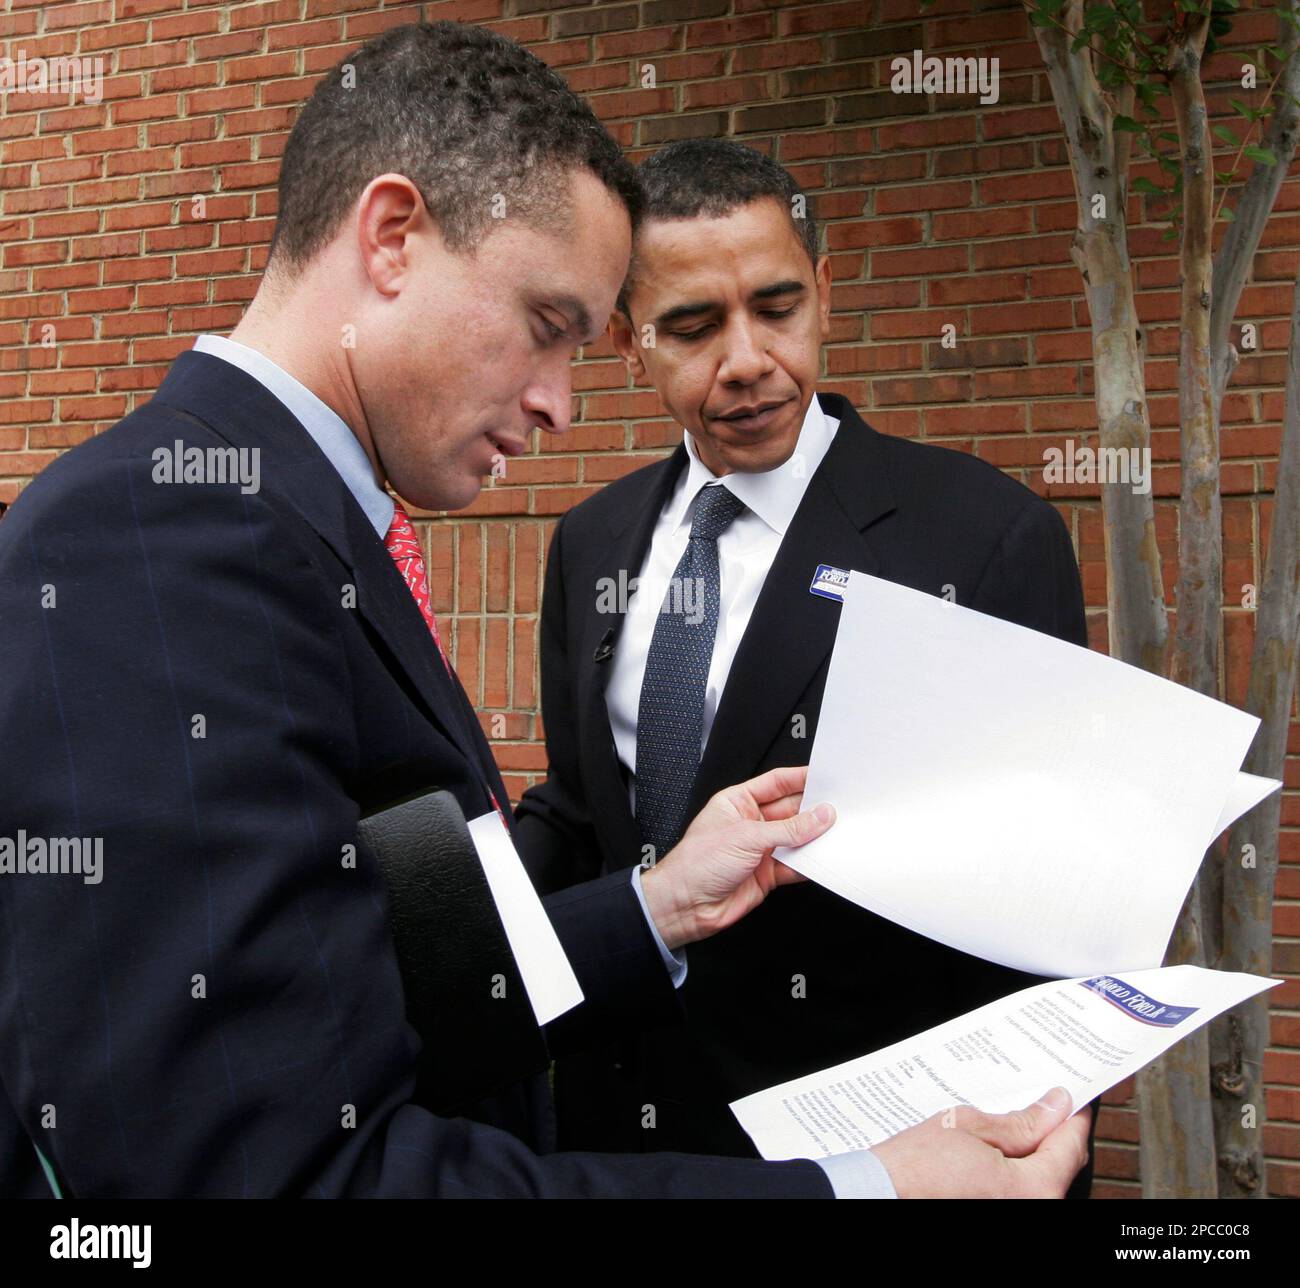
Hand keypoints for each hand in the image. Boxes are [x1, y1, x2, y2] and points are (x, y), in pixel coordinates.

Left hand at [639, 764, 833, 949]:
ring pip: (796, 839)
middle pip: (790, 811)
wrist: (686, 905)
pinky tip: (824, 859)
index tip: (826, 776)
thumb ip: (788, 829)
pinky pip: (796, 865)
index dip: (800, 779)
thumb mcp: (746, 837)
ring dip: (815, 838)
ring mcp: (760, 849)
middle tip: (840, 808)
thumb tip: (819, 817)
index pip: (775, 784)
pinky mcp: (768, 874)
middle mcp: (751, 823)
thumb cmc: (697, 863)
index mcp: (738, 802)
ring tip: (838, 832)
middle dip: (814, 810)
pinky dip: (810, 863)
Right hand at [870, 1087, 1090, 1197]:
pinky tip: (1003, 1152)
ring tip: (1016, 1124)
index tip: (1072, 1095)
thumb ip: (1021, 1121)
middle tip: (1043, 1102)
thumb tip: (1054, 1106)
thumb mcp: (970, 1127)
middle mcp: (1036, 1210)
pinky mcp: (1003, 1215)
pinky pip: (1025, 1193)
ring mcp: (1021, 1215)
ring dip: (1036, 1153)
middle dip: (1054, 1133)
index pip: (1070, 1145)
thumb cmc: (917, 1167)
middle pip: (1061, 1165)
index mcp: (1035, 1190)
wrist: (883, 1193)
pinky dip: (1020, 1172)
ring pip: (1043, 1180)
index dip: (1072, 1114)